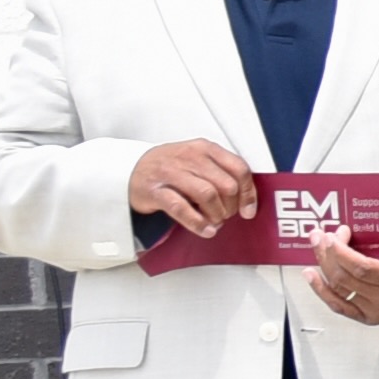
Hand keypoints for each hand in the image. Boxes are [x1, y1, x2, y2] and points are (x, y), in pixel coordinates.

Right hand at [129, 138, 258, 235]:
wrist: (130, 170)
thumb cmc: (170, 167)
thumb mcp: (198, 161)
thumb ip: (222, 173)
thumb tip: (246, 198)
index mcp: (205, 148)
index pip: (239, 169)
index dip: (248, 193)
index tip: (248, 210)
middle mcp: (189, 157)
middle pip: (226, 185)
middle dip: (231, 206)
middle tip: (226, 215)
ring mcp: (170, 173)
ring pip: (208, 195)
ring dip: (216, 214)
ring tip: (214, 221)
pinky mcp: (155, 190)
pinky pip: (181, 208)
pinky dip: (197, 222)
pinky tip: (205, 230)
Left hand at [310, 227, 378, 329]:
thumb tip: (367, 225)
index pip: (362, 267)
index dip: (342, 251)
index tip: (334, 235)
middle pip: (345, 276)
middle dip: (327, 253)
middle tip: (320, 236)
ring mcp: (374, 309)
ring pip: (338, 287)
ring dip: (323, 265)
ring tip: (316, 249)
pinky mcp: (367, 317)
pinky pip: (338, 305)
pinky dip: (321, 290)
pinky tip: (312, 276)